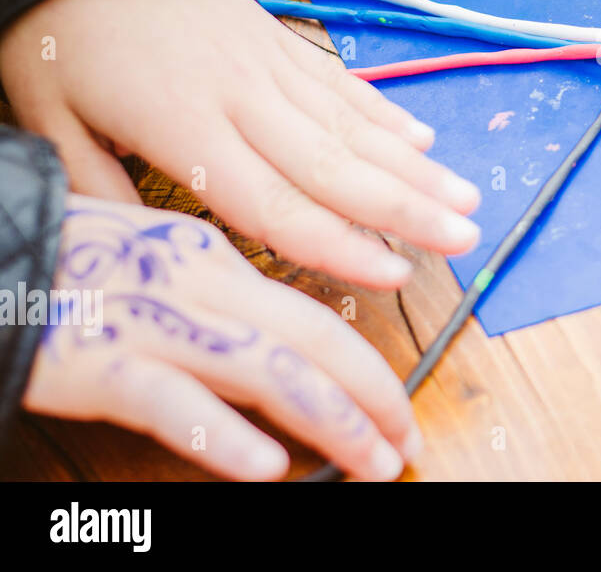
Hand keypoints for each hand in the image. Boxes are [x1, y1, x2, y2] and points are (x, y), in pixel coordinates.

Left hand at [0, 0, 480, 288]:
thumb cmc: (62, 36)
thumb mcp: (47, 118)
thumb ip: (97, 188)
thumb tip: (147, 249)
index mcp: (185, 125)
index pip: (275, 201)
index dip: (339, 243)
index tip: (394, 272)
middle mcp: (242, 97)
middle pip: (336, 166)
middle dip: (407, 207)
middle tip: (466, 237)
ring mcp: (269, 64)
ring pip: (352, 125)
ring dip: (414, 166)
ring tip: (467, 198)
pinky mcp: (279, 41)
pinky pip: (342, 83)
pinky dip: (385, 114)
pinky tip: (422, 141)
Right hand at [24, 195, 420, 480]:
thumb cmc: (68, 265)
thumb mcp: (158, 269)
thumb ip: (221, 307)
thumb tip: (285, 360)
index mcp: (213, 259)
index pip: (313, 316)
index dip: (368, 367)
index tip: (398, 407)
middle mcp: (196, 284)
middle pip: (312, 339)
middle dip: (374, 395)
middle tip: (406, 442)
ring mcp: (151, 321)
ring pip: (266, 370)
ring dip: (332, 419)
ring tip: (370, 461)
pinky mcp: (96, 363)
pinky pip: (170, 402)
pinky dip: (221, 436)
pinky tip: (264, 466)